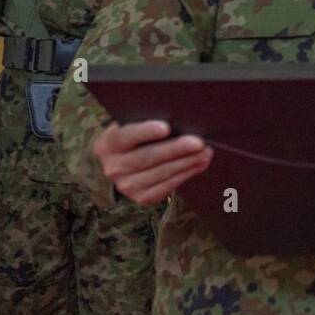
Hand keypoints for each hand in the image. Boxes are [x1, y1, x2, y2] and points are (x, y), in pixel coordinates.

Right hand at [94, 119, 212, 203]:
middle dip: (176, 150)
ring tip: (206, 152)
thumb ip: (147, 121)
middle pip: (148, 157)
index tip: (165, 127)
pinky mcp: (141, 197)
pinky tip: (200, 164)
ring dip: (187, 163)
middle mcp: (114, 167)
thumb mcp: (131, 125)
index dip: (146, 132)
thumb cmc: (133, 137)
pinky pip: (167, 186)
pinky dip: (186, 174)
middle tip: (199, 142)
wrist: (119, 164)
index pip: (126, 136)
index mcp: (108, 144)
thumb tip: (180, 117)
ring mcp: (127, 185)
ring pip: (161, 173)